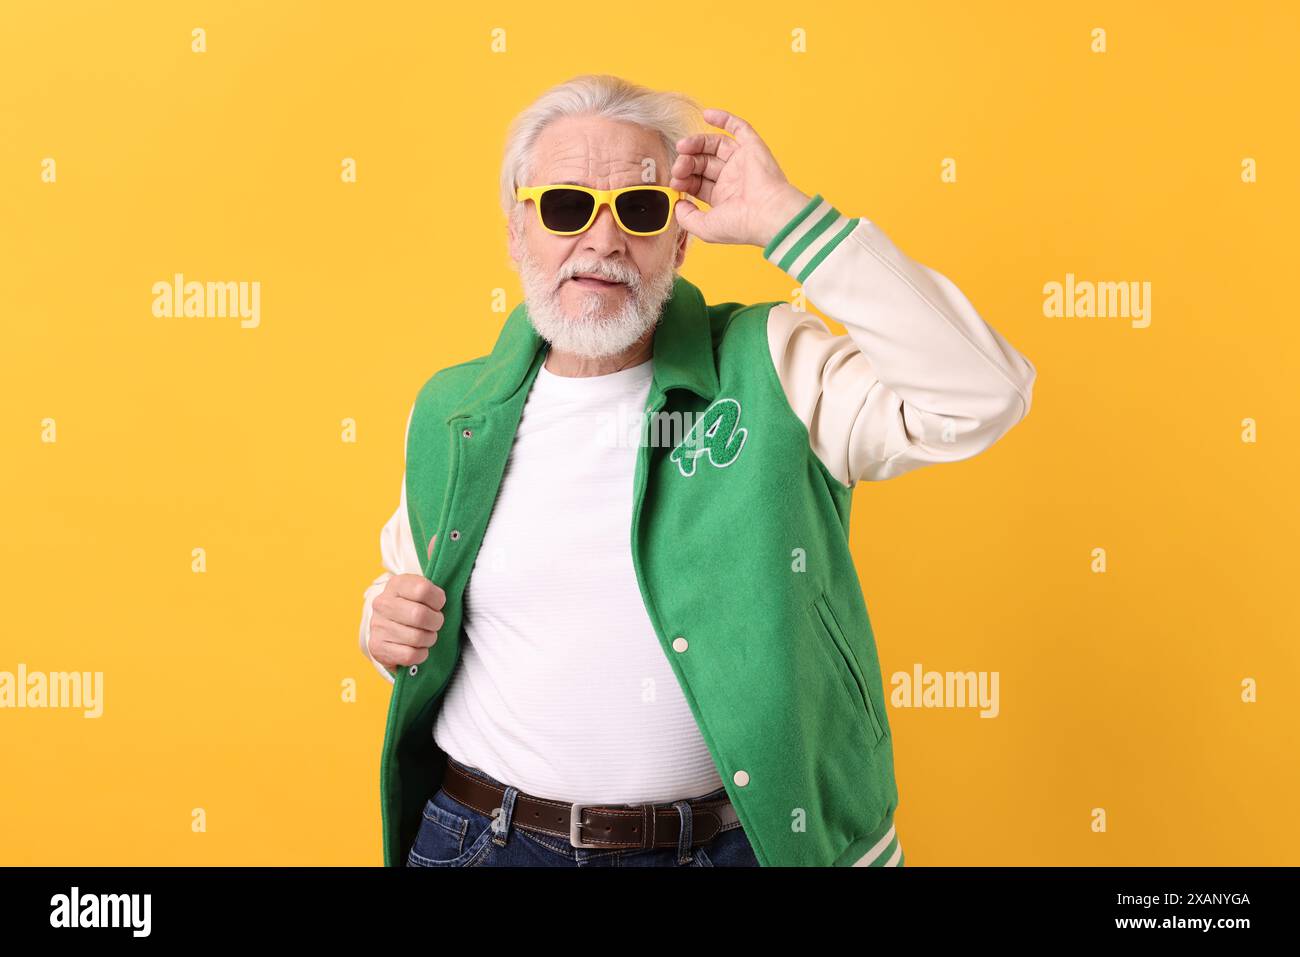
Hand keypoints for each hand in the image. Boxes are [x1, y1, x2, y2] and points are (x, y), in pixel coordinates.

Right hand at [368, 573, 445, 671]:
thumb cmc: (416, 607)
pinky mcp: (377, 648)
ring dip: (429, 639)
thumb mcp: (424, 588)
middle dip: (436, 622)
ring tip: (426, 635)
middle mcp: (382, 603)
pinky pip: (409, 655)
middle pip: (420, 615)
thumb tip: (435, 543)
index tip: (439, 604)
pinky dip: (420, 654)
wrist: (392, 631)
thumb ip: (435, 569)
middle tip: (435, 623)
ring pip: (417, 637)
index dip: (438, 600)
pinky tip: (417, 648)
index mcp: (396, 584)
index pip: (423, 589)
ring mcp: (377, 626)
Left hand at [670, 107, 810, 247]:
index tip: (674, 182)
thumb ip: (686, 218)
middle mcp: (733, 179)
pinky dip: (724, 118)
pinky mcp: (753, 148)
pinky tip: (707, 114)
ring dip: (697, 143)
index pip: (697, 182)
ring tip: (683, 146)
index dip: (683, 180)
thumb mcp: (705, 228)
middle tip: (679, 165)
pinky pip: (740, 128)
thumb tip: (678, 205)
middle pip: (703, 163)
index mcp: (723, 198)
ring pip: (716, 146)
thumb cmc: (741, 225)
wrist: (768, 214)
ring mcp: (743, 162)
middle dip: (687, 163)